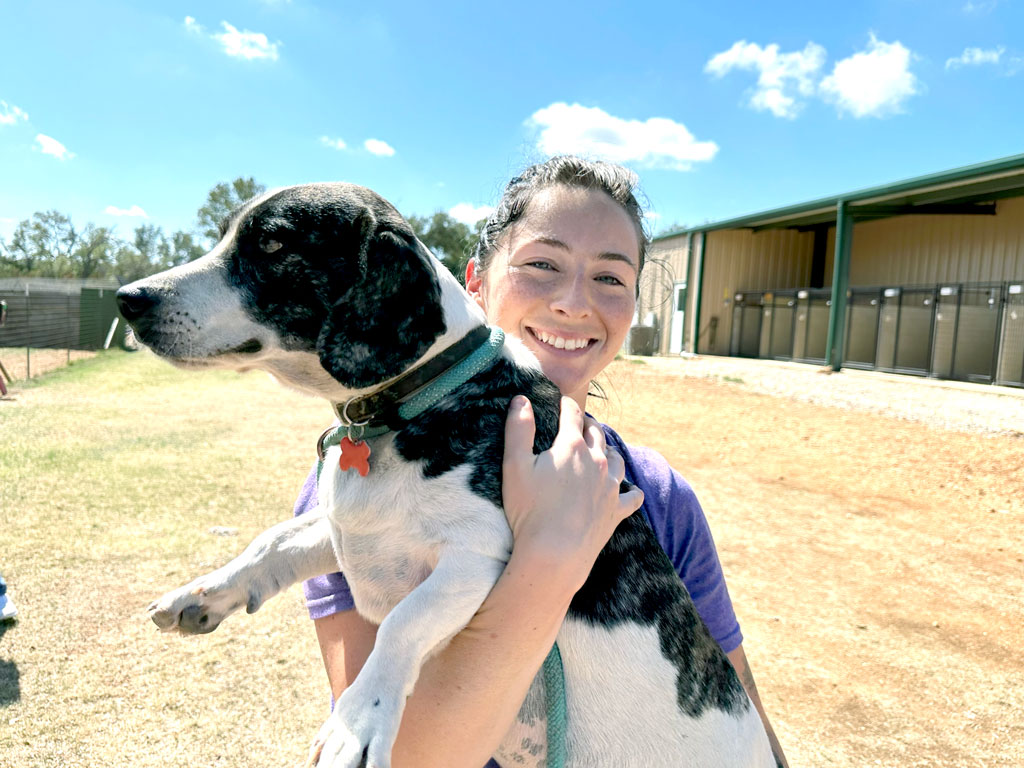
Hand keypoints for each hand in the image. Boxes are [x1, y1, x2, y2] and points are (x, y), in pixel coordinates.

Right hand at [501, 395, 643, 588]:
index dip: (565, 404)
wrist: (555, 554)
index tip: (561, 402)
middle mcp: (597, 461)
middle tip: (579, 424)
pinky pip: (632, 497)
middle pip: (597, 432)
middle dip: (587, 424)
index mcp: (572, 446)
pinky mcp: (616, 511)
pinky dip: (631, 491)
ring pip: (616, 459)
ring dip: (607, 450)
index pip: (572, 413)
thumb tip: (521, 399)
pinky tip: (631, 491)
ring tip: (600, 451)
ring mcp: (610, 487)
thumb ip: (518, 429)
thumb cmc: (530, 510)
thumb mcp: (514, 465)